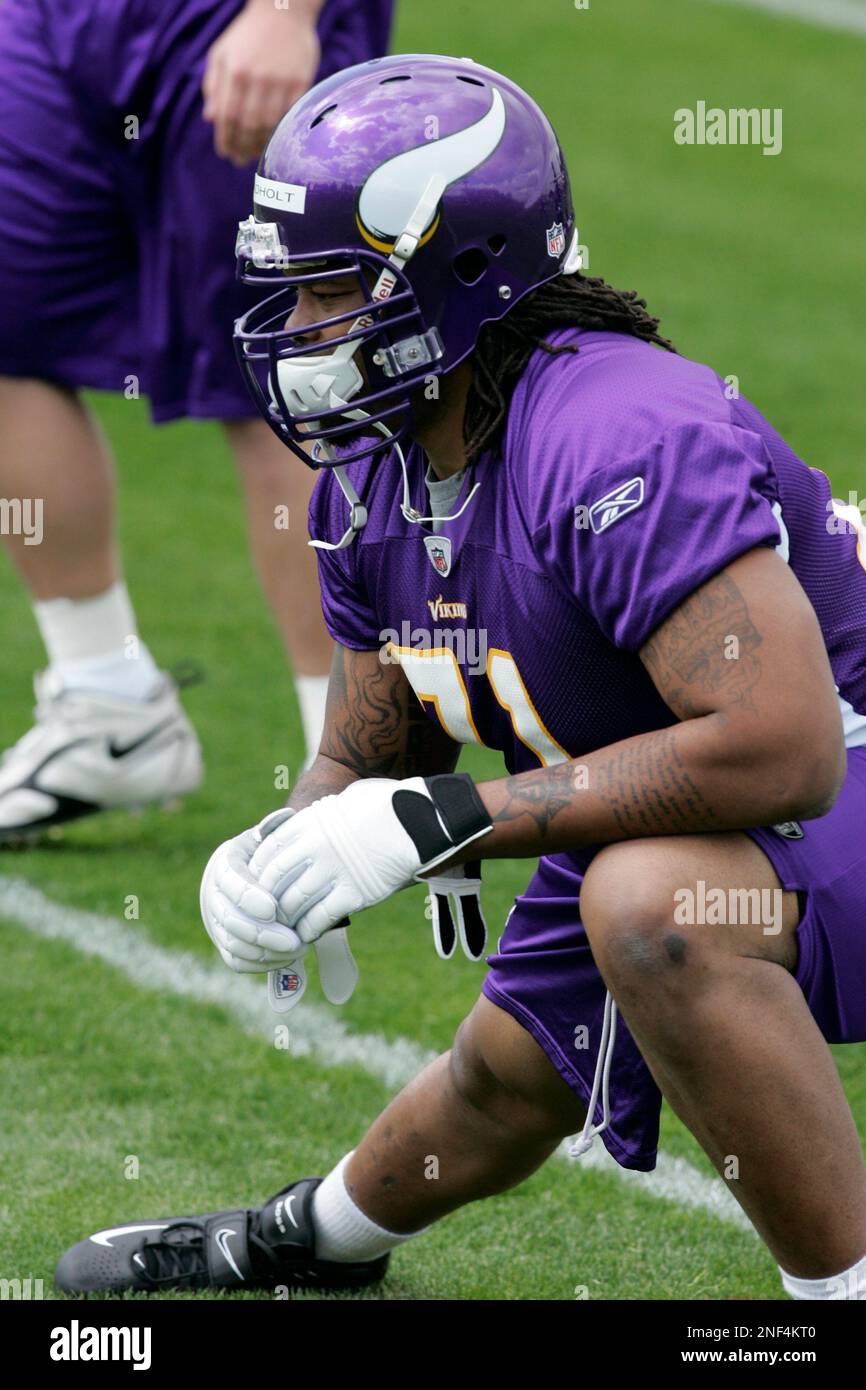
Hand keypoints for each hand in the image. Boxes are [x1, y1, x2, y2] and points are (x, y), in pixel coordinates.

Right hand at [200, 808, 357, 1010]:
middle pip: (230, 918)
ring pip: (232, 942)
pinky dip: (259, 963)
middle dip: (263, 932)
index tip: (272, 909)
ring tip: (296, 949)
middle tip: (295, 940)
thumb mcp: (272, 836)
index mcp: (226, 862)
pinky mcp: (223, 941)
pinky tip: (285, 958)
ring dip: (265, 951)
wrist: (258, 872)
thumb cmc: (272, 851)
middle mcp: (214, 892)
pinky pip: (235, 959)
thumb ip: (278, 828)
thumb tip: (287, 816)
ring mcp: (216, 919)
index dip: (248, 896)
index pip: (230, 881)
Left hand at [202, 1, 320, 165]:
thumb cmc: (247, 34)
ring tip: (255, 155)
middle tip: (239, 161)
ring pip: (269, 124)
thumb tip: (211, 118)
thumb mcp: (221, 53)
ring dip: (261, 145)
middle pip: (248, 125)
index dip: (225, 139)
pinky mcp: (300, 82)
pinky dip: (280, 132)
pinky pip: (289, 116)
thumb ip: (213, 85)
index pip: (227, 116)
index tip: (225, 152)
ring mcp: (280, 81)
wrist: (283, 11)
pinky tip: (274, 141)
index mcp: (235, 71)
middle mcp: (257, 78)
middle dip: (242, 147)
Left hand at [248, 774, 492, 944]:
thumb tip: (307, 829)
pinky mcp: (356, 893)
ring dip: (285, 920)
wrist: (422, 818)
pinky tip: (306, 936)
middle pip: (275, 881)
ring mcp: (334, 871)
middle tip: (266, 915)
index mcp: (309, 822)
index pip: (268, 851)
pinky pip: (321, 917)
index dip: (258, 872)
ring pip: (294, 903)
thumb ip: (321, 820)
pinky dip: (309, 930)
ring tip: (282, 930)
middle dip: (267, 901)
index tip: (258, 885)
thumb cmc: (386, 805)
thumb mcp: (344, 802)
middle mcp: (316, 847)